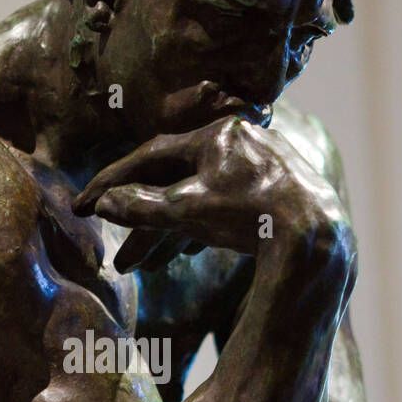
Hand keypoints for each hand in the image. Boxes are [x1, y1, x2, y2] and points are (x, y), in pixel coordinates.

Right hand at [72, 113, 354, 272]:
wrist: (315, 239)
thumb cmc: (250, 217)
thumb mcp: (187, 211)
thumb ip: (142, 207)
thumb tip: (104, 204)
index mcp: (216, 135)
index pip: (150, 156)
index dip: (113, 182)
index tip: (85, 204)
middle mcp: (239, 143)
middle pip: (174, 181)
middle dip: (140, 221)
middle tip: (115, 252)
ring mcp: (261, 168)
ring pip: (198, 198)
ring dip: (167, 231)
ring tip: (141, 265)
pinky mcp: (277, 194)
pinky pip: (224, 208)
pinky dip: (199, 228)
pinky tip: (186, 252)